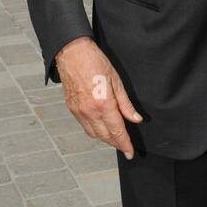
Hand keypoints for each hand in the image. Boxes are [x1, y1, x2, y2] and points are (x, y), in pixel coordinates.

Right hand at [55, 36, 141, 158]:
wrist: (72, 53)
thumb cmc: (94, 62)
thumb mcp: (116, 81)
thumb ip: (126, 104)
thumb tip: (135, 119)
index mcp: (103, 104)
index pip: (117, 131)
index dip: (125, 144)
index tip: (130, 153)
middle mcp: (89, 111)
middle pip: (105, 136)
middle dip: (116, 144)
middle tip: (125, 147)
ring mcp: (79, 111)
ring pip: (93, 134)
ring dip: (105, 139)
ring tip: (115, 139)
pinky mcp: (71, 108)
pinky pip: (84, 126)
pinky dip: (94, 131)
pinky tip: (101, 128)